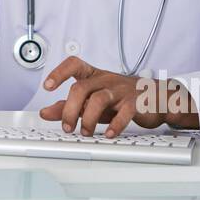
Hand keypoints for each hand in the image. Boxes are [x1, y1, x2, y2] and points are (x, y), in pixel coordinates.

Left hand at [37, 57, 195, 136]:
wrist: (154, 97)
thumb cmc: (119, 97)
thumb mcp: (91, 100)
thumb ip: (68, 105)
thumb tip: (45, 112)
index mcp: (93, 76)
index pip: (74, 65)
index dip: (59, 73)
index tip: (48, 86)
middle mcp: (105, 80)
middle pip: (81, 88)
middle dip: (70, 110)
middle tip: (67, 127)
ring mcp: (121, 90)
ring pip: (99, 99)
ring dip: (88, 119)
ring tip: (85, 132)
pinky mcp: (135, 103)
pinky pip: (123, 112)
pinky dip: (115, 125)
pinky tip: (108, 134)